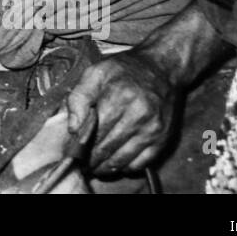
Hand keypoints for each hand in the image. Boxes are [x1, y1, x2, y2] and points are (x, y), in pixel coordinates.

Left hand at [66, 51, 177, 173]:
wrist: (161, 68)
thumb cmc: (124, 70)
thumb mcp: (95, 73)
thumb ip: (78, 98)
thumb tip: (73, 128)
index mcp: (118, 97)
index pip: (93, 132)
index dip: (80, 145)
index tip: (73, 152)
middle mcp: (138, 115)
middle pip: (107, 148)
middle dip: (91, 159)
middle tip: (81, 162)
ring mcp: (152, 129)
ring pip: (122, 160)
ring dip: (105, 167)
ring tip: (95, 166)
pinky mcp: (163, 138)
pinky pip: (140, 163)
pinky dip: (125, 167)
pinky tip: (115, 162)